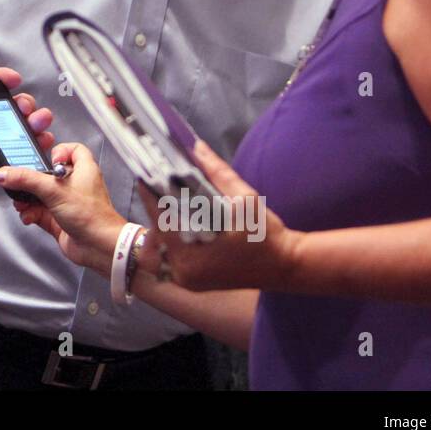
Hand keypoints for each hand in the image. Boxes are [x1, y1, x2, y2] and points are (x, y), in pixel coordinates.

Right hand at [0, 142, 127, 274]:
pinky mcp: (59, 220)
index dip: (58, 151)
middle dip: (31, 180)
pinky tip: (28, 216)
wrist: (99, 247)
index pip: (73, 150)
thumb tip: (4, 172)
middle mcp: (75, 185)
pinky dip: (30, 213)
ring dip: (27, 199)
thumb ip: (26, 180)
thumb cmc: (92, 216)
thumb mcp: (54, 190)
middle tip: (20, 182)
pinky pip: (38, 212)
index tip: (45, 158)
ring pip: (40, 195)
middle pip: (48, 174)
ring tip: (20, 202)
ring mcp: (67, 203)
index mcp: (83, 170)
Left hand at [136, 140, 301, 290]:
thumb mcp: (243, 199)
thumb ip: (216, 173)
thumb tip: (196, 147)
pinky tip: (181, 218)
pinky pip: (172, 254)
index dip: (151, 192)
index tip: (145, 173)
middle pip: (158, 230)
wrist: (286, 266)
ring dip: (165, 220)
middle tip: (158, 182)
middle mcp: (183, 271)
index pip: (160, 216)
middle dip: (158, 205)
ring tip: (170, 199)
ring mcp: (186, 279)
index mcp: (192, 254)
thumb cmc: (266, 234)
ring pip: (162, 243)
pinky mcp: (191, 281)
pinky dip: (174, 235)